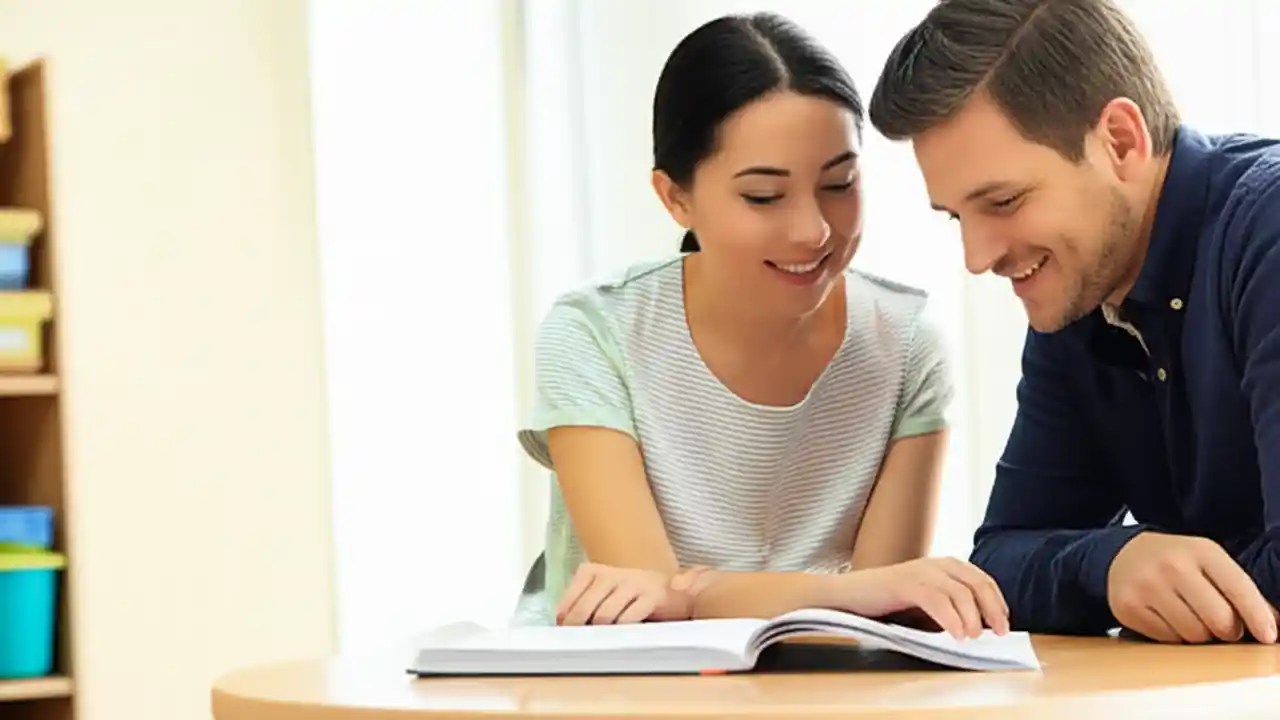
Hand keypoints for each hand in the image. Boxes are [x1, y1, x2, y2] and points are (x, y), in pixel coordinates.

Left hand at [555, 563, 700, 625]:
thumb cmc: (630, 598)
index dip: (565, 619)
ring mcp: (633, 583)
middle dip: (579, 629)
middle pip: (585, 607)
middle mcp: (611, 574)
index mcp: (594, 571)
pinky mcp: (651, 596)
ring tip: (603, 639)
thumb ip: (584, 606)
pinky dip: (621, 630)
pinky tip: (622, 635)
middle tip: (581, 643)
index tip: (565, 633)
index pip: (570, 597)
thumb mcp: (603, 595)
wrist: (671, 592)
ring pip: (604, 615)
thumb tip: (563, 627)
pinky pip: (628, 618)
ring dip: (601, 632)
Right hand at [841, 557, 1009, 639]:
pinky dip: (951, 619)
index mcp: (943, 566)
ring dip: (973, 617)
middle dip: (993, 609)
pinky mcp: (905, 583)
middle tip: (1000, 633)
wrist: (848, 595)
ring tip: (974, 636)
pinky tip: (956, 634)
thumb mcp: (924, 601)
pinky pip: (937, 600)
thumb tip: (979, 626)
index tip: (1003, 624)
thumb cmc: (886, 602)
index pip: (981, 579)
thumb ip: (948, 605)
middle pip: (977, 583)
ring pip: (960, 592)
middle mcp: (935, 564)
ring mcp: (920, 571)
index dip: (997, 601)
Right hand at [1108, 532, 1277, 643]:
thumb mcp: (1208, 562)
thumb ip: (1238, 590)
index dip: (1257, 615)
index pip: (1238, 587)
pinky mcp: (1128, 607)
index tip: (1269, 635)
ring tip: (1191, 618)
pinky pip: (1167, 639)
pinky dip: (1174, 636)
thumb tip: (1273, 623)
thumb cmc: (1176, 562)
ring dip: (1200, 635)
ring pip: (1194, 634)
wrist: (1122, 554)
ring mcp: (1147, 586)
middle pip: (1219, 619)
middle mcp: (1172, 566)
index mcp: (1200, 550)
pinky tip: (1168, 619)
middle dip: (1228, 631)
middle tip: (1222, 626)